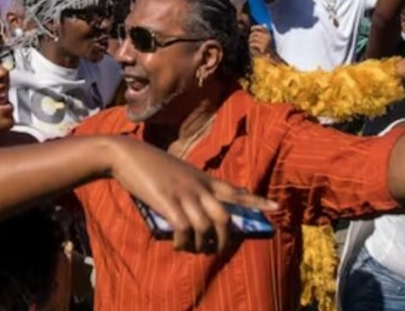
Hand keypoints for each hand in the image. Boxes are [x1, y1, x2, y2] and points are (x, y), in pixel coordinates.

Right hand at [106, 137, 277, 253]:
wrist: (128, 154)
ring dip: (201, 245)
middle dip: (225, 240)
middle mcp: (199, 187)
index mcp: (203, 179)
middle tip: (218, 250)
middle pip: (225, 218)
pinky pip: (185, 230)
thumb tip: (196, 210)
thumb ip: (192, 187)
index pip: (236, 191)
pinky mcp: (168, 203)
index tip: (276, 207)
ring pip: (206, 227)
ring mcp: (184, 195)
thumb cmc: (151, 164)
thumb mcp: (179, 172)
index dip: (257, 201)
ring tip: (193, 249)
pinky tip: (178, 245)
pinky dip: (184, 242)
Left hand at [249, 25, 273, 58]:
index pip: (262, 27)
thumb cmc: (270, 48)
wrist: (273, 57)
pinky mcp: (263, 47)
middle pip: (255, 33)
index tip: (251, 29)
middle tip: (249, 40)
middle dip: (251, 36)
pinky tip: (251, 47)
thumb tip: (264, 24)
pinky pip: (254, 43)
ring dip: (250, 41)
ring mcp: (265, 42)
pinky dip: (251, 45)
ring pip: (253, 38)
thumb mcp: (269, 39)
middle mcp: (268, 37)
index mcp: (269, 34)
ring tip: (250, 44)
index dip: (255, 27)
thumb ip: (266, 32)